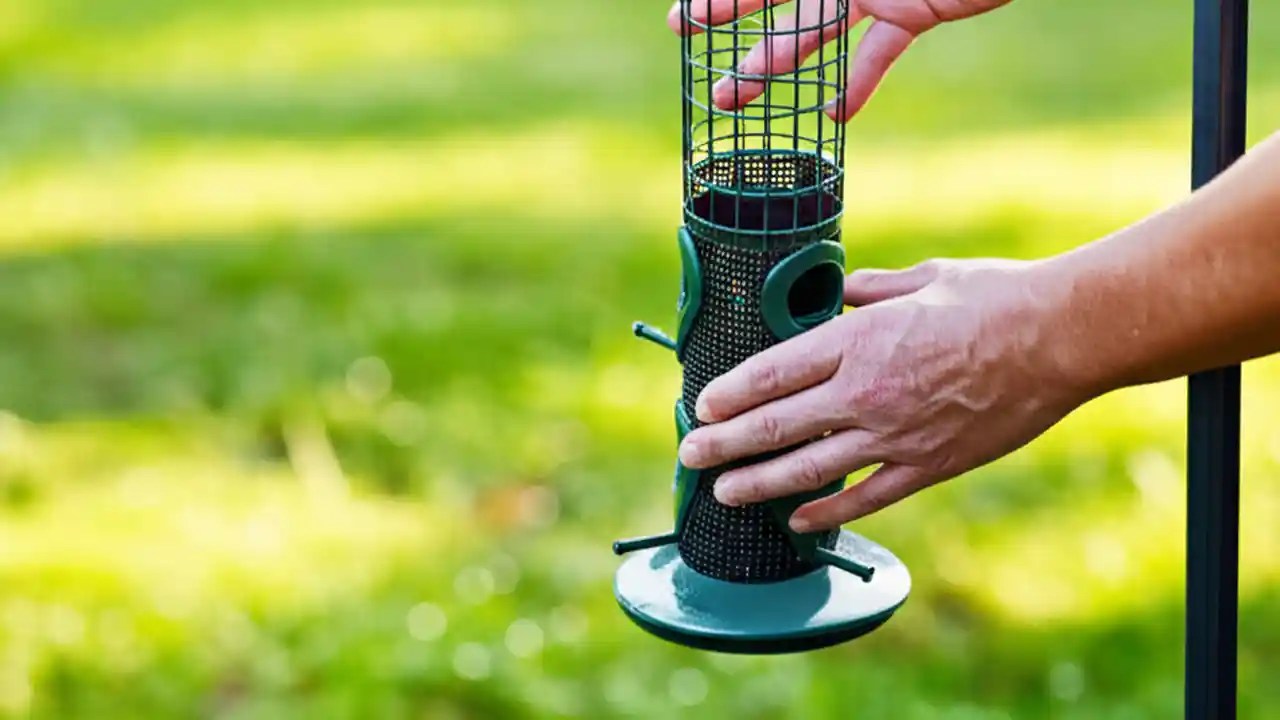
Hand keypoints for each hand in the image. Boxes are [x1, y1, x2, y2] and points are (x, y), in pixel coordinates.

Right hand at [667, 0, 1012, 120]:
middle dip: (728, 25)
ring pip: (811, 34)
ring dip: (772, 68)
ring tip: (735, 98)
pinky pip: (876, 54)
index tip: (684, 18)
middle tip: (689, 48)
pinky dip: (858, 85)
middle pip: (775, 2)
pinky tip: (834, 117)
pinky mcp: (911, 12)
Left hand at [677, 258, 1091, 530]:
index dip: (728, 394)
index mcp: (858, 340)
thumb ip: (869, 290)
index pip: (772, 373)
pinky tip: (798, 523)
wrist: (1060, 338)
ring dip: (759, 484)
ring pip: (810, 470)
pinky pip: (867, 497)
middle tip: (688, 456)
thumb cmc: (994, 298)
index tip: (700, 407)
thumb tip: (837, 289)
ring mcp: (895, 435)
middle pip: (776, 425)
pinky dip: (829, 513)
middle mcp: (865, 392)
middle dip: (723, 444)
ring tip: (723, 493)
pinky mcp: (928, 465)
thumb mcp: (923, 278)